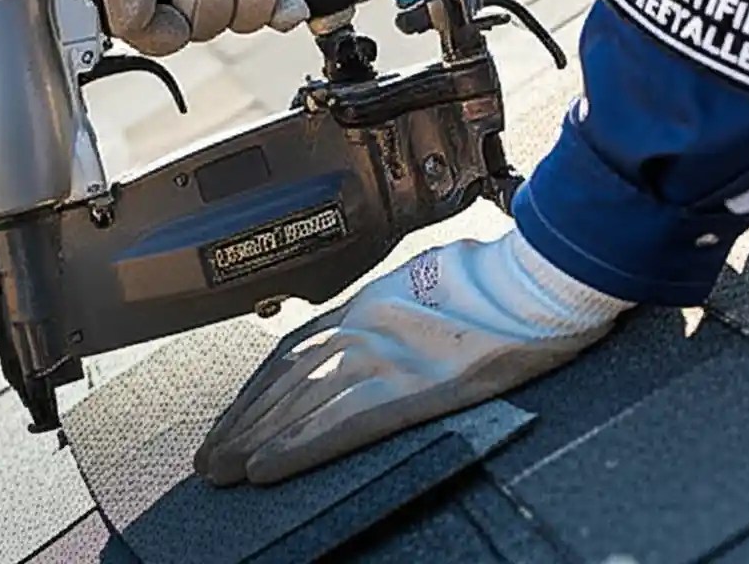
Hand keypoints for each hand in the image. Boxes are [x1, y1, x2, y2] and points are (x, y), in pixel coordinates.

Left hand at [194, 228, 634, 485]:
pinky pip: (338, 425)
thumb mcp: (432, 278)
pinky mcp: (410, 389)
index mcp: (370, 303)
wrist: (538, 277)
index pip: (294, 349)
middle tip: (210, 456)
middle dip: (242, 422)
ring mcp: (384, 357)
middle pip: (285, 381)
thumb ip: (395, 305)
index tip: (235, 415)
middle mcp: (364, 328)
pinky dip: (295, 449)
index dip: (258, 387)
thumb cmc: (501, 279)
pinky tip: (266, 471)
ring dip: (253, 440)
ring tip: (222, 471)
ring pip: (298, 405)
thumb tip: (379, 323)